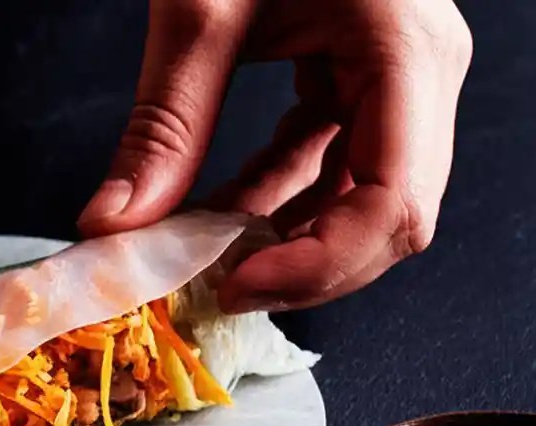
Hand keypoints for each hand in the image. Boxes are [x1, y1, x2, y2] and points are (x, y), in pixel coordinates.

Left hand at [77, 0, 472, 312]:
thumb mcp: (201, 8)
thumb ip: (162, 123)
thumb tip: (113, 227)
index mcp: (406, 50)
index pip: (395, 201)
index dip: (321, 264)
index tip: (235, 285)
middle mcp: (422, 71)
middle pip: (388, 217)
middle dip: (301, 264)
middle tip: (211, 288)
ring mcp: (400, 75)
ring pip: (361, 198)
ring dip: (282, 237)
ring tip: (201, 258)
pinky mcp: (364, 74)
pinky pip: (333, 159)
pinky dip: (276, 195)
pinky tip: (215, 214)